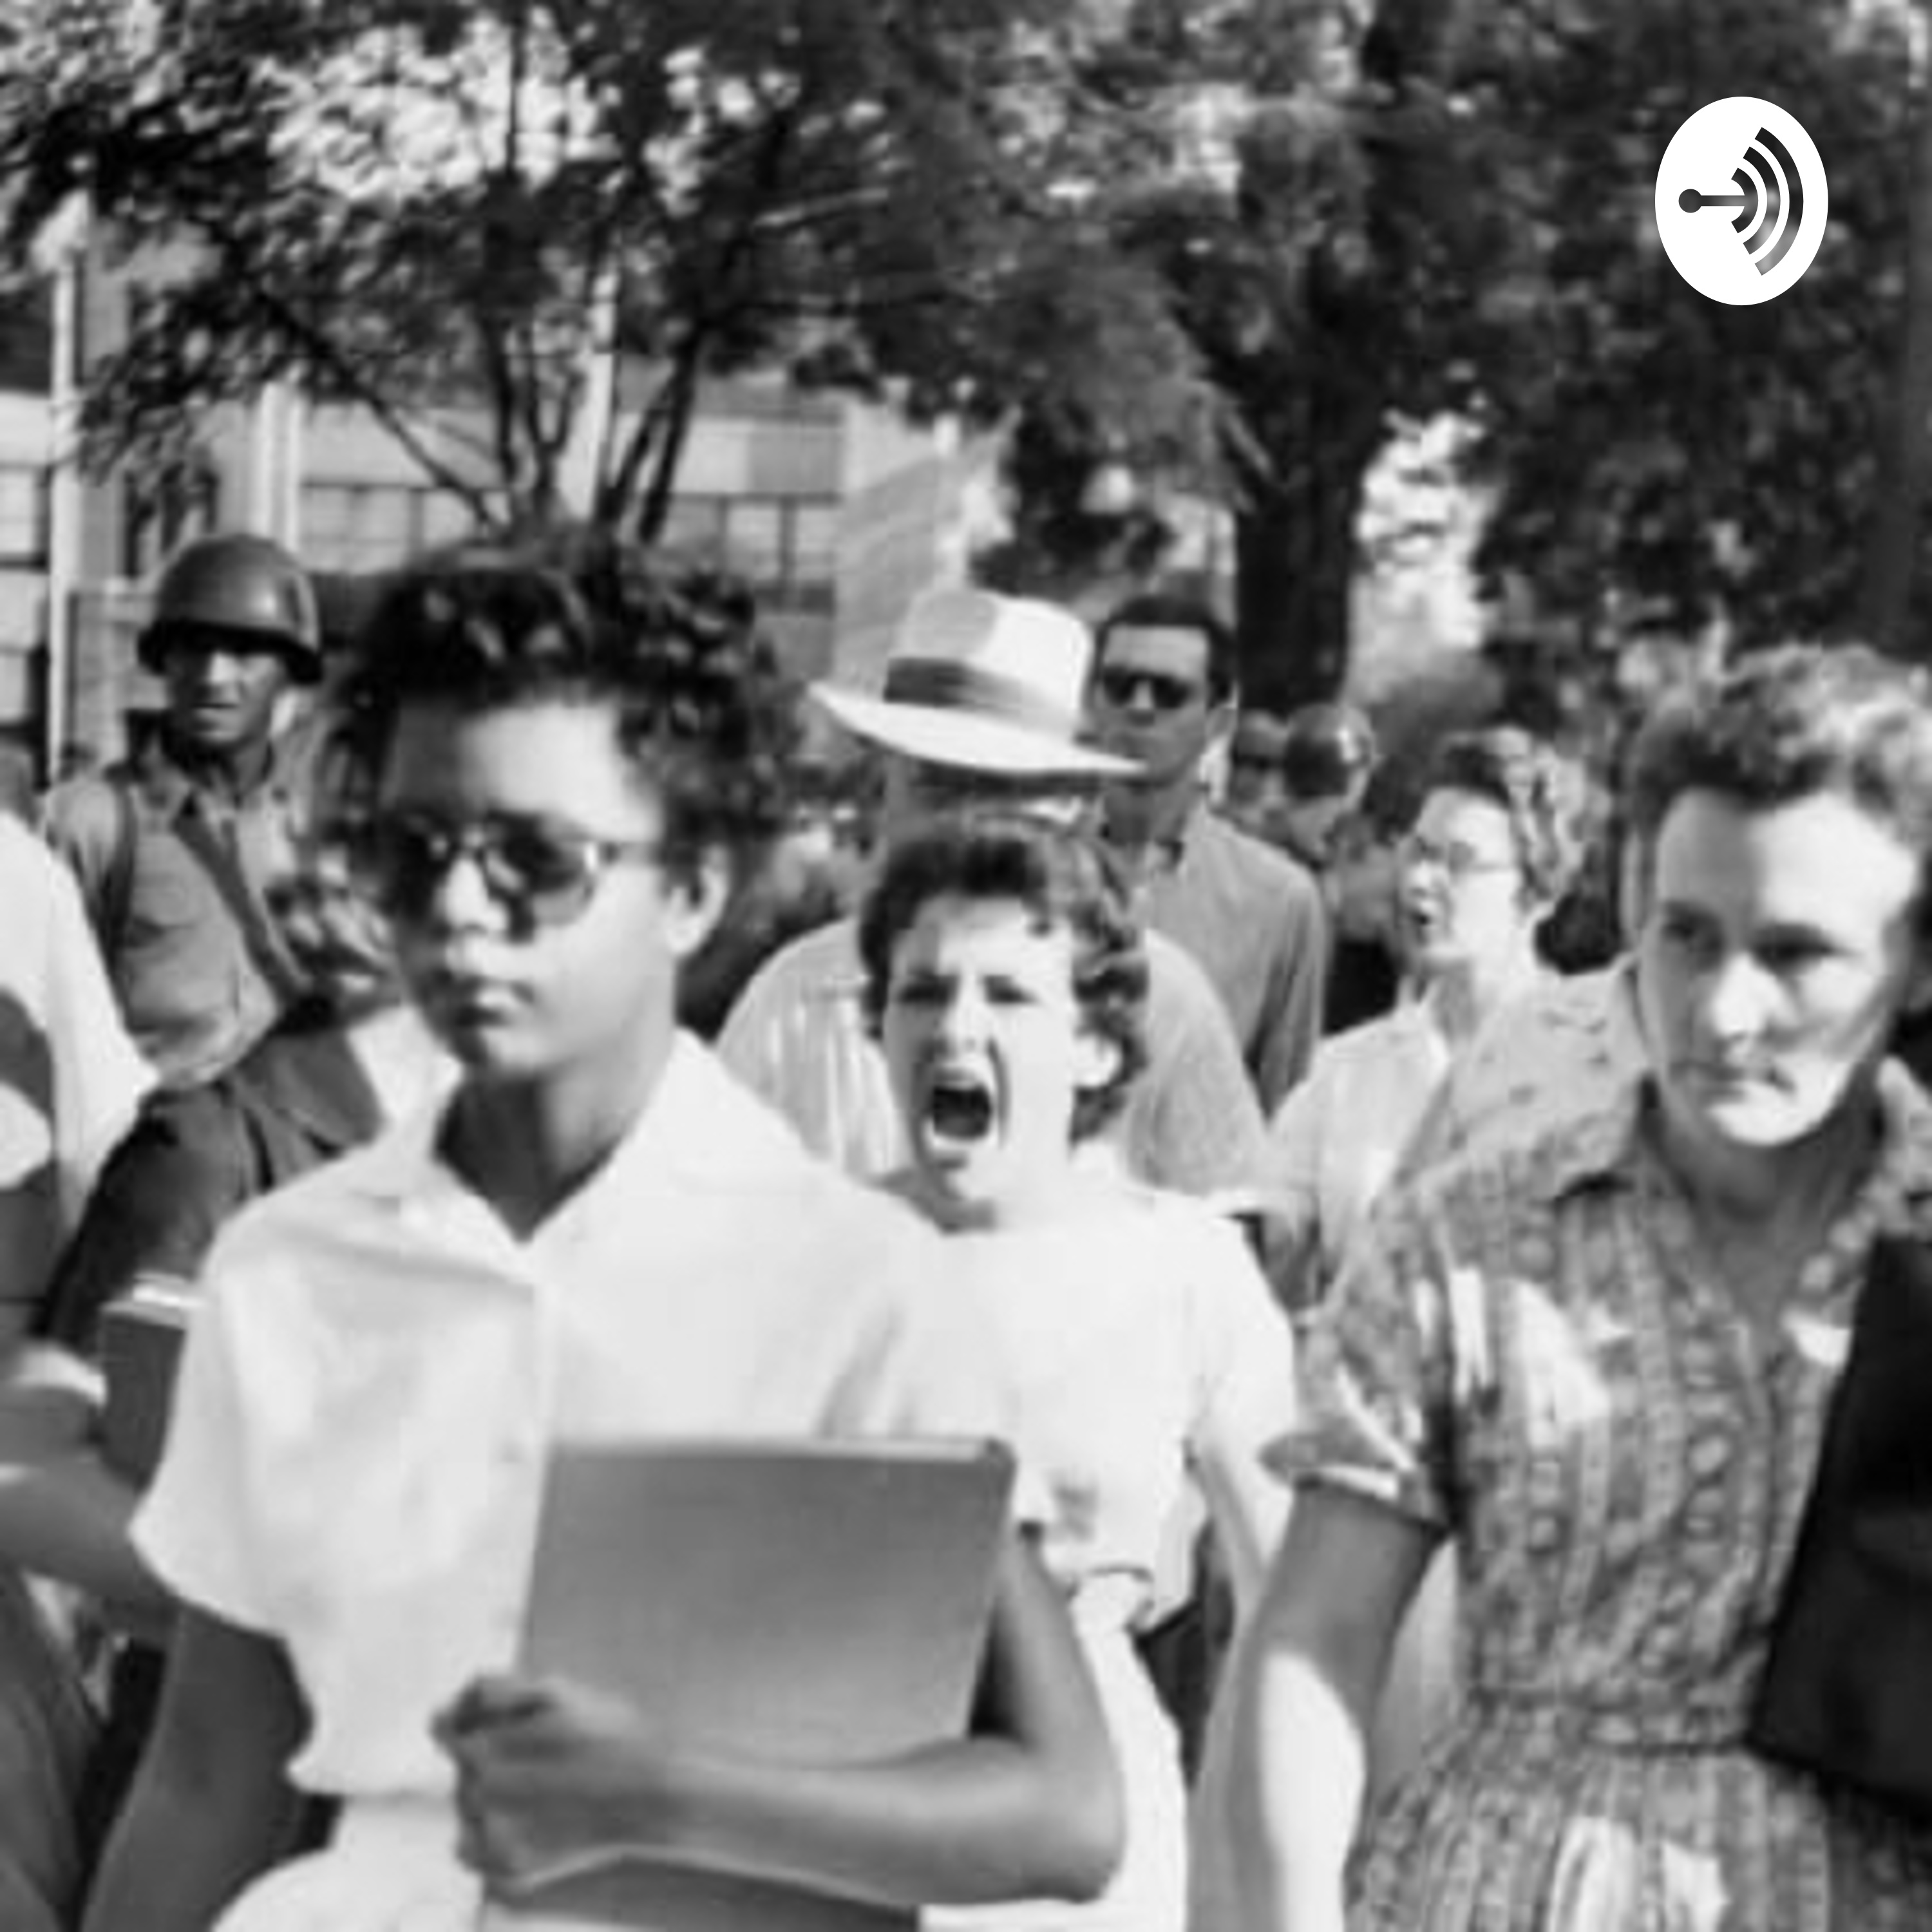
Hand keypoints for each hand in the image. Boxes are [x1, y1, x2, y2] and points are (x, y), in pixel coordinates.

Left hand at [433, 1672, 672, 1893]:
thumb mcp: (552, 1689)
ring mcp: (492, 1841)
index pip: (445, 1728)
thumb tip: (440, 1713)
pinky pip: (472, 1850)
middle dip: (494, 1755)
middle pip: (463, 1768)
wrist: (653, 1794)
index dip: (477, 1718)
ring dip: (498, 1794)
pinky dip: (494, 1836)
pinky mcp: (509, 1870)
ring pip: (470, 1808)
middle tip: (546, 1755)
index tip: (513, 1720)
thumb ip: (488, 1691)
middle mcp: (475, 1800)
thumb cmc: (605, 1733)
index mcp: (480, 1750)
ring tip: (550, 1787)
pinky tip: (538, 1820)